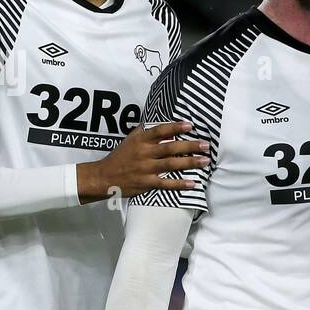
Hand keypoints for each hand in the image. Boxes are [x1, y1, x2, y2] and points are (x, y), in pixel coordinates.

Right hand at [79, 121, 210, 200]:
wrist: (104, 177)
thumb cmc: (120, 157)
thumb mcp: (130, 141)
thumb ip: (146, 134)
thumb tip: (166, 130)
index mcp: (140, 140)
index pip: (160, 131)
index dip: (175, 127)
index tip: (190, 126)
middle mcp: (144, 153)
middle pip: (170, 148)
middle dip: (190, 146)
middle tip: (206, 145)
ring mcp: (146, 169)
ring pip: (171, 164)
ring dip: (190, 163)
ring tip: (205, 161)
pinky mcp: (147, 183)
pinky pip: (166, 184)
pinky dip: (180, 184)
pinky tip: (193, 183)